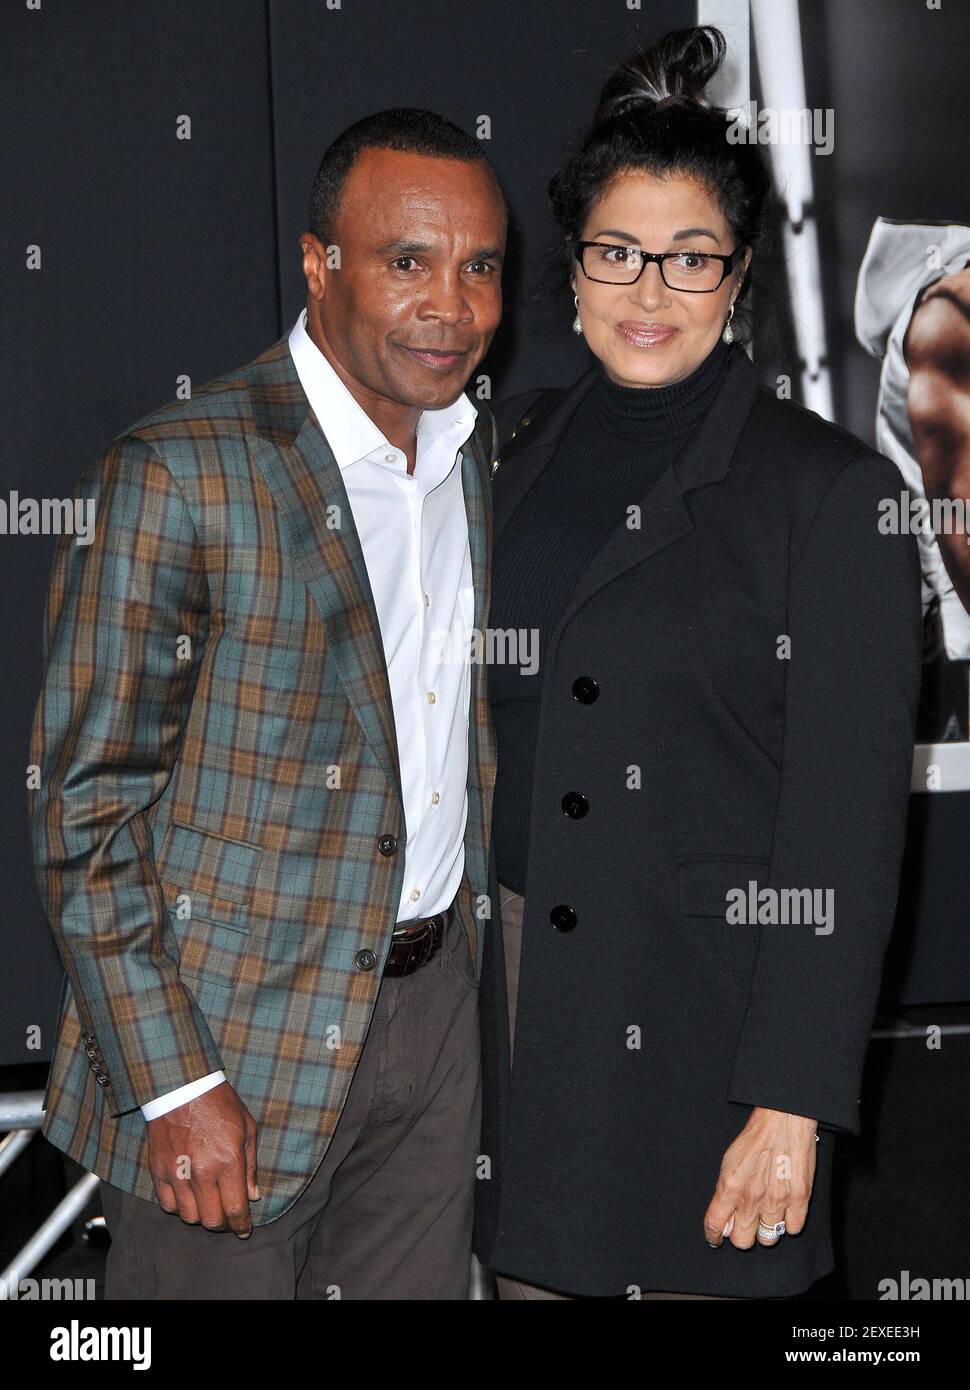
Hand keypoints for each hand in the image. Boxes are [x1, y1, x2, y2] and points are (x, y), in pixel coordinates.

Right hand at [147, 1081, 259, 1236]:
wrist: (182, 1087)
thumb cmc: (219, 1104)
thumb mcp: (247, 1128)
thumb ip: (251, 1165)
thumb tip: (252, 1195)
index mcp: (228, 1161)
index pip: (235, 1209)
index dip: (242, 1225)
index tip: (244, 1230)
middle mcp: (202, 1173)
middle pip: (212, 1220)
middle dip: (224, 1225)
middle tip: (229, 1220)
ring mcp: (178, 1174)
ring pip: (189, 1217)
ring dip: (202, 1217)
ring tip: (210, 1206)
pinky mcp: (159, 1172)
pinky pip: (168, 1205)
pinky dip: (180, 1208)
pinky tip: (189, 1197)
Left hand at [703, 1107, 817, 1249]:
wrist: (783, 1120)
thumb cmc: (755, 1139)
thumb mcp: (729, 1162)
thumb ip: (724, 1193)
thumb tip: (724, 1223)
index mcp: (730, 1186)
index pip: (715, 1225)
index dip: (713, 1236)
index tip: (715, 1239)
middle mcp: (752, 1197)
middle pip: (742, 1241)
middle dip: (742, 1235)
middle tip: (746, 1223)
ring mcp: (777, 1200)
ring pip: (768, 1239)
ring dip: (766, 1229)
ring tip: (768, 1214)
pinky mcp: (799, 1198)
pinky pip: (793, 1229)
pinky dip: (789, 1222)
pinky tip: (786, 1208)